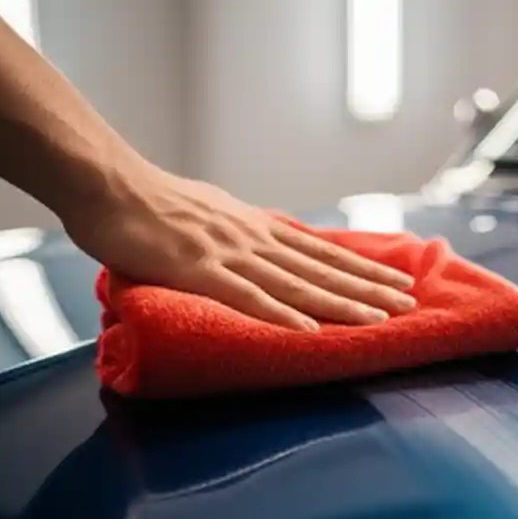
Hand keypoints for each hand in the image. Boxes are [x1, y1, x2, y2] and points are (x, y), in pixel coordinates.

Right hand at [60, 164, 415, 330]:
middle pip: (321, 268)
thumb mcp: (206, 213)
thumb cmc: (146, 202)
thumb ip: (235, 234)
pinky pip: (247, 298)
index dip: (360, 267)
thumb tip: (254, 248)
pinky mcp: (199, 271)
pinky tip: (310, 333)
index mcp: (254, 227)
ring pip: (296, 285)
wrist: (108, 185)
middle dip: (368, 288)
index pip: (319, 250)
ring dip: (341, 305)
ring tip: (379, 320)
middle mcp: (253, 239)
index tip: (395, 280)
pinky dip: (280, 317)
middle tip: (409, 304)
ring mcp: (228, 255)